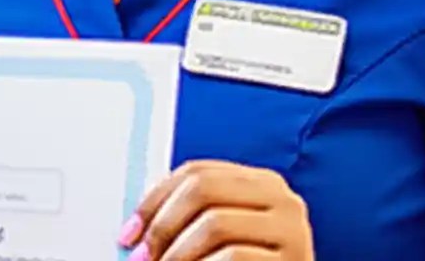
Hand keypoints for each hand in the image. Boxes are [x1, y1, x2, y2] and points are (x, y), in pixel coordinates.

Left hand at [118, 160, 314, 260]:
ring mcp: (293, 230)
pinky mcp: (295, 260)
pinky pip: (234, 256)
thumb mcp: (222, 239)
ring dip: (177, 254)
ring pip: (216, 224)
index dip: (154, 200)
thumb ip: (192, 220)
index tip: (128, 233)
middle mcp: (282, 198)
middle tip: (140, 257)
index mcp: (261, 182)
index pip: (196, 172)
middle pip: (203, 190)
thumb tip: (136, 226)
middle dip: (162, 225)